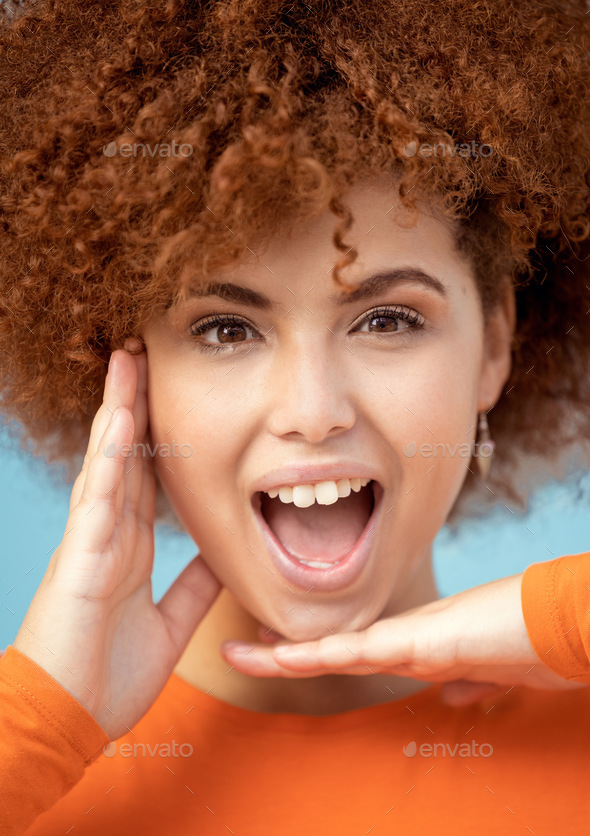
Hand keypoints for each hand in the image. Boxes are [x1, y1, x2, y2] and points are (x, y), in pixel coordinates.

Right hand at [13, 344, 221, 738]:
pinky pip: (100, 496)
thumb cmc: (106, 678)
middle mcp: (109, 535)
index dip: (155, 436)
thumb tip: (224, 558)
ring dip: (119, 411)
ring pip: (109, 462)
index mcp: (129, 549)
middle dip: (135, 405)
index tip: (168, 397)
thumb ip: (194, 589)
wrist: (69, 723)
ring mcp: (92, 541)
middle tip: (142, 356)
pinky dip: (111, 455)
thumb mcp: (170, 626)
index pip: (146, 477)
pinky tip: (120, 417)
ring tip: (128, 363)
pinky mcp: (82, 557)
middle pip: (125, 456)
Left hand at [220, 572, 586, 706]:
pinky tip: (292, 656)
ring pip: (337, 648)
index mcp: (417, 647)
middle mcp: (406, 639)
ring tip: (243, 651)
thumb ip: (467, 683)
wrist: (558, 622)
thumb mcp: (489, 672)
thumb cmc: (525, 641)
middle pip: (331, 648)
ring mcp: (413, 639)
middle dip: (282, 651)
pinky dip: (327, 655)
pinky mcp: (428, 642)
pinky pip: (366, 651)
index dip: (311, 652)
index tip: (273, 649)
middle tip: (236, 645)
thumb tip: (450, 698)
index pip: (352, 651)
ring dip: (288, 653)